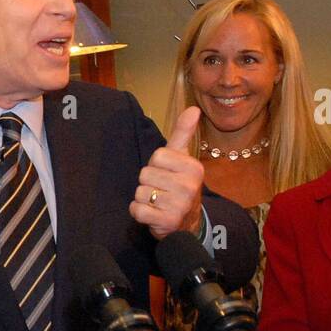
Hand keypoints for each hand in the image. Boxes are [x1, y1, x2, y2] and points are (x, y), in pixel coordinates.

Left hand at [131, 107, 204, 239]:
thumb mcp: (182, 158)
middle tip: (162, 190)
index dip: (155, 165)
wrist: (187, 221)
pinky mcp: (166, 222)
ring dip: (143, 198)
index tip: (166, 173)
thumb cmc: (179, 184)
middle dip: (148, 182)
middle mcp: (189, 186)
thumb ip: (183, 133)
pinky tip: (152, 213)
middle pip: (145, 174)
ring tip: (158, 202)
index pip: (156, 156)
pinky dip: (139, 212)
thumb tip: (194, 108)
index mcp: (193, 167)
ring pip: (139, 192)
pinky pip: (137, 210)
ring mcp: (179, 206)